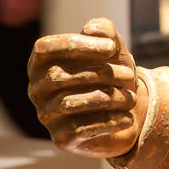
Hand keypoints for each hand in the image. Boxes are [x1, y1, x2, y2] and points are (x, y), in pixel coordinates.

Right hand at [28, 17, 146, 156]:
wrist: (123, 112)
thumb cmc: (111, 72)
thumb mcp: (111, 48)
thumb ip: (104, 31)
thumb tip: (91, 30)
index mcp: (42, 61)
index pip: (45, 48)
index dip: (77, 45)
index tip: (111, 48)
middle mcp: (37, 89)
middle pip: (59, 76)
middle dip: (101, 73)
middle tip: (129, 75)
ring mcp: (46, 115)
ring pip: (70, 103)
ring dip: (108, 98)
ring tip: (131, 97)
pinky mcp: (61, 138)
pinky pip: (81, 128)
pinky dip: (109, 121)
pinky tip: (127, 116)